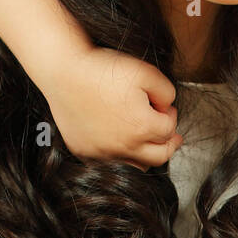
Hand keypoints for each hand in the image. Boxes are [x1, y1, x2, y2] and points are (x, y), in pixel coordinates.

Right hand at [45, 47, 183, 168]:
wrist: (63, 72)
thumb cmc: (102, 71)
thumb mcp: (146, 72)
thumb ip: (167, 92)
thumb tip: (167, 108)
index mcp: (141, 127)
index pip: (169, 130)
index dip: (171, 116)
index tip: (165, 108)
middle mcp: (123, 146)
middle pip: (159, 156)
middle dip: (169, 144)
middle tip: (173, 137)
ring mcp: (102, 153)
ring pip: (136, 166)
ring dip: (146, 155)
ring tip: (148, 142)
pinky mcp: (84, 152)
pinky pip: (109, 163)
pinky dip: (120, 156)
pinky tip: (120, 143)